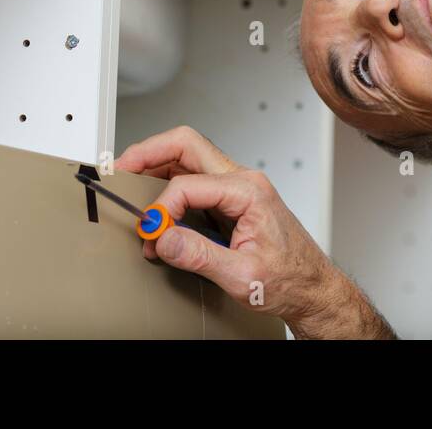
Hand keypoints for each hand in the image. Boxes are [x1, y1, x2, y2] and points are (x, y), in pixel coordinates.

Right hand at [115, 126, 393, 338]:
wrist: (312, 287)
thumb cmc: (290, 279)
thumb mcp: (242, 275)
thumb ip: (199, 255)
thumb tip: (162, 236)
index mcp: (249, 191)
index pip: (188, 183)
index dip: (162, 208)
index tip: (150, 233)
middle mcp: (243, 181)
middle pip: (187, 145)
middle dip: (148, 153)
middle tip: (120, 170)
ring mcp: (237, 187)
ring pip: (188, 157)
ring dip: (156, 168)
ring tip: (131, 185)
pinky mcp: (230, 200)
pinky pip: (193, 179)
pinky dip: (167, 186)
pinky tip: (155, 205)